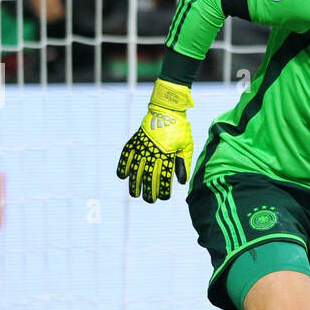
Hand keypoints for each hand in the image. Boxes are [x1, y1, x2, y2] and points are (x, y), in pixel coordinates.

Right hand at [117, 80, 194, 202]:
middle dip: (148, 191)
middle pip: (149, 177)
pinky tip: (122, 176)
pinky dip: (123, 166)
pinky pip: (126, 155)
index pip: (164, 178)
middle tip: (149, 200)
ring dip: (134, 183)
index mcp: (168, 154)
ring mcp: (143, 146)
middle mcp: (154, 152)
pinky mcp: (135, 141)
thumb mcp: (186, 146)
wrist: (168, 110)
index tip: (163, 198)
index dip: (163, 190)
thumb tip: (182, 183)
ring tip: (134, 194)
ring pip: (136, 169)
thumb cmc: (180, 129)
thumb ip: (184, 164)